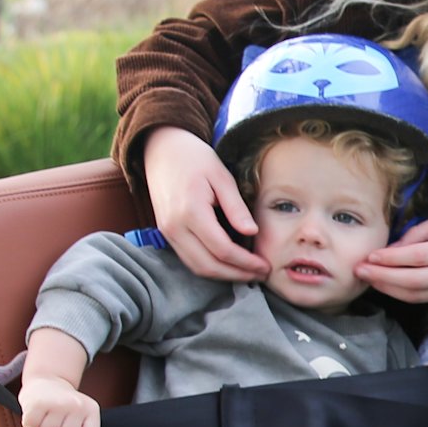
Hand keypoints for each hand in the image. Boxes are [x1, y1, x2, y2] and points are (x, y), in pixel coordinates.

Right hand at [21, 380, 101, 426]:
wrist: (47, 379)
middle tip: (57, 418)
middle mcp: (77, 404)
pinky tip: (36, 412)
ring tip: (47, 414)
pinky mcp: (37, 403)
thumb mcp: (83, 415)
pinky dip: (30, 424)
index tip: (72, 424)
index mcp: (91, 409)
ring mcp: (58, 403)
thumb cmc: (65, 404)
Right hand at [142, 127, 267, 282]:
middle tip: (260, 274)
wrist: (162, 150)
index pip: (222, 249)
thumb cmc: (195, 159)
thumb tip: (252, 232)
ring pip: (196, 267)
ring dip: (223, 275)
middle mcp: (175, 227)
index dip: (245, 262)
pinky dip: (209, 266)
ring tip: (247, 273)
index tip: (265, 265)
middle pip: (208, 265)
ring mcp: (168, 232)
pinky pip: (188, 259)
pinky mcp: (167, 233)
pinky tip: (228, 264)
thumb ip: (236, 207)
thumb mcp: (221, 176)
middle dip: (236, 274)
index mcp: (191, 211)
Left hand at [356, 213, 427, 304]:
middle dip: (382, 277)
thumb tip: (395, 246)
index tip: (370, 255)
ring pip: (414, 295)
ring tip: (367, 278)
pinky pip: (420, 299)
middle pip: (412, 281)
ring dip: (387, 289)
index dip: (391, 258)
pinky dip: (399, 293)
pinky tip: (385, 284)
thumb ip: (423, 231)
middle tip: (359, 270)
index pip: (418, 257)